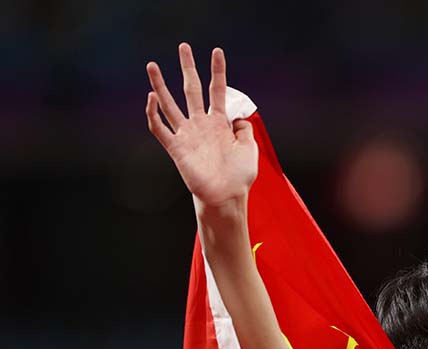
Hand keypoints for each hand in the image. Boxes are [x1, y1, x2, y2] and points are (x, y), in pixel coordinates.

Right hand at [145, 43, 257, 211]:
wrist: (227, 196)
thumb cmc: (240, 176)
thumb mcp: (249, 147)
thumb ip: (244, 128)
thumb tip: (239, 115)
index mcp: (219, 123)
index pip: (217, 90)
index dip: (218, 71)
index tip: (217, 51)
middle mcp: (201, 124)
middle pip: (191, 89)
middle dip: (187, 68)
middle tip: (183, 47)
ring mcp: (187, 134)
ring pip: (170, 104)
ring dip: (160, 85)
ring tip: (152, 65)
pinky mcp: (176, 147)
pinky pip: (159, 128)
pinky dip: (153, 113)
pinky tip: (151, 97)